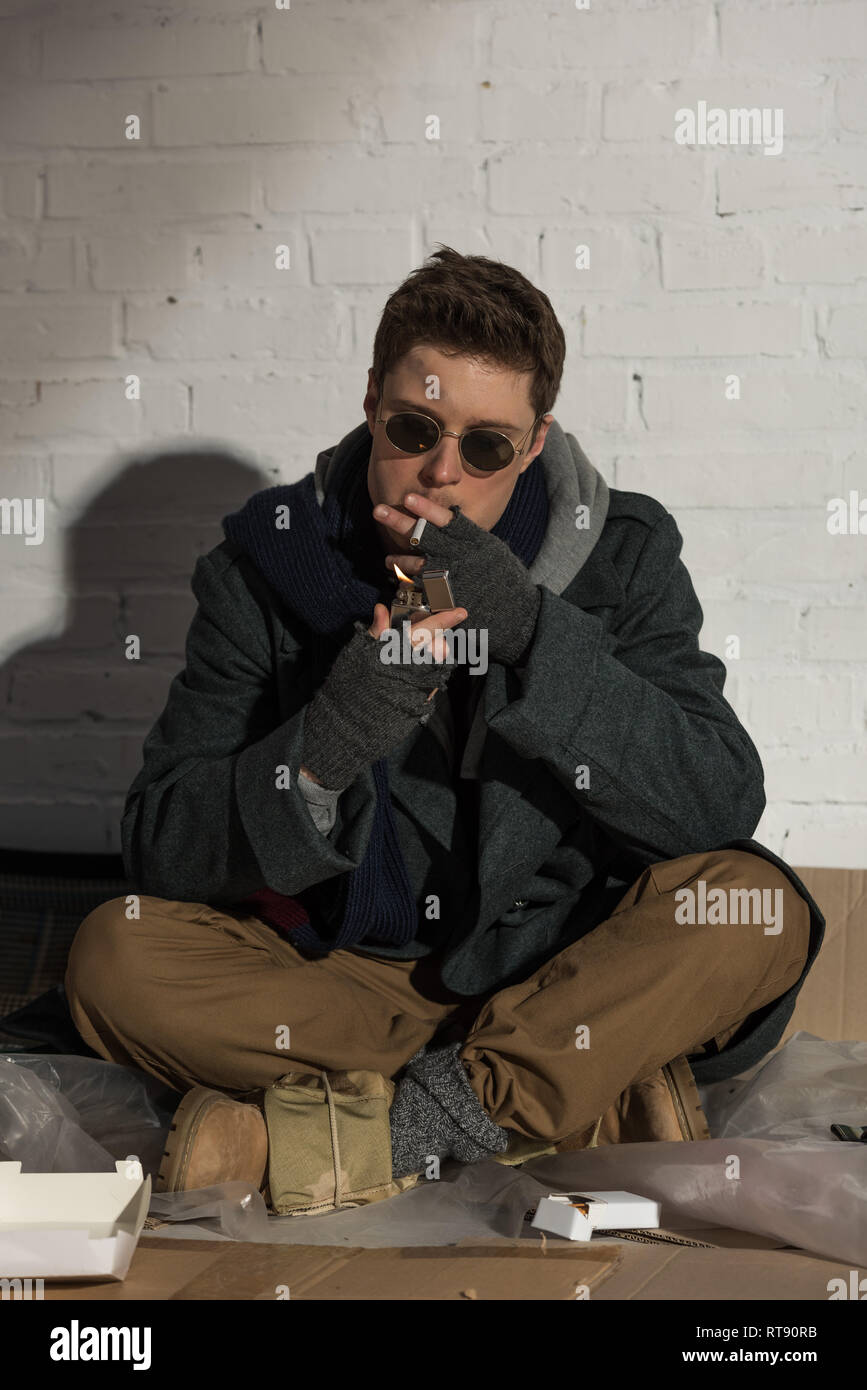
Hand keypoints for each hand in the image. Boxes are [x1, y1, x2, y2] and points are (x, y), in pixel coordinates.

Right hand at [300, 600, 466, 793]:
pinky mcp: (420, 705)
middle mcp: (411, 671)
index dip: (444, 619)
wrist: (345, 729)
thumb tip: (382, 609)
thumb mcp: (357, 656)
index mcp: (395, 653)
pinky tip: (410, 677)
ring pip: (438, 666)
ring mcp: (418, 689)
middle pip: (438, 648)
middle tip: (427, 639)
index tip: (460, 612)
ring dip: (432, 658)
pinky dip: (426, 676)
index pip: (426, 630)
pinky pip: (431, 685)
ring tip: (413, 661)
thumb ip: (375, 632)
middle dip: (437, 640)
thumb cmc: (347, 690)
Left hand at [375, 494, 540, 665]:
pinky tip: (399, 586)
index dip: (427, 508)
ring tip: (388, 560)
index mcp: (476, 542)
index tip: (408, 497)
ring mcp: (453, 581)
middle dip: (399, 521)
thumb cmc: (507, 582)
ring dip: (399, 561)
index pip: (448, 521)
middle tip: (378, 510)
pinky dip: (408, 589)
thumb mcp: (494, 552)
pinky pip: (421, 593)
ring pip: (417, 566)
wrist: (519, 617)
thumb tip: (452, 521)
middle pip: (425, 536)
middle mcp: (462, 558)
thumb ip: (472, 538)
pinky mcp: (446, 604)